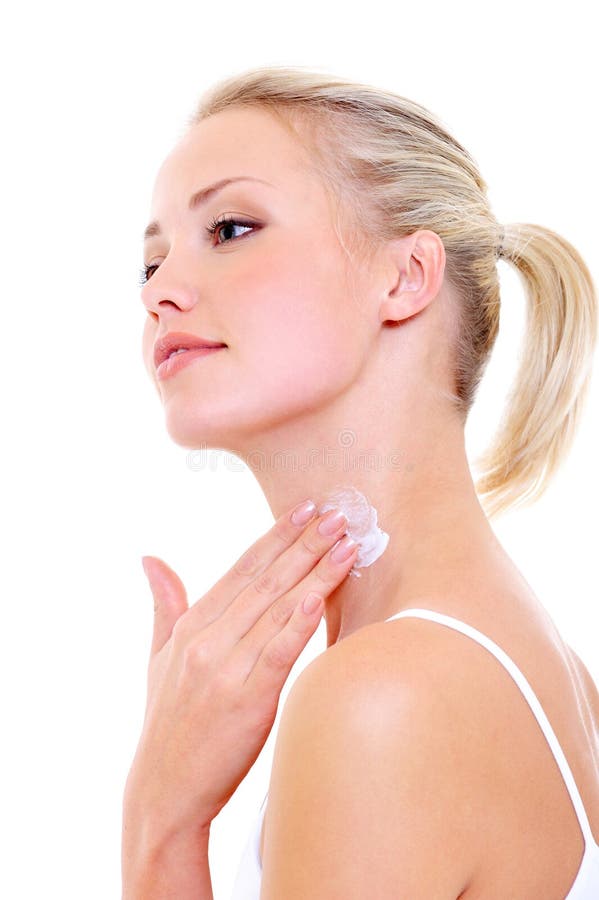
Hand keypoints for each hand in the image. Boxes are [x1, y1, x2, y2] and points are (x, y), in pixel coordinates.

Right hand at [123, 501, 358, 838]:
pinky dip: (300, 622)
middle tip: (338, 513)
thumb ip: (164, 605)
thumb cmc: (167, 724)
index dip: (275, 537)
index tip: (305, 510)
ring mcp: (226, 669)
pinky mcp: (248, 700)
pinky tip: (321, 597)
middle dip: (304, 544)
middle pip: (265, 582)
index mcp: (191, 627)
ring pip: (279, 610)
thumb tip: (150, 558)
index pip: (241, 569)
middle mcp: (207, 641)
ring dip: (316, 573)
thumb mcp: (156, 659)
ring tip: (346, 544)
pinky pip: (279, 653)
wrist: (165, 792)